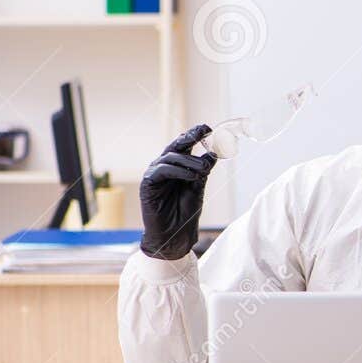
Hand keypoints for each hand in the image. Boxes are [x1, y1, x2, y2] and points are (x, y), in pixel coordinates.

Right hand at [140, 125, 217, 260]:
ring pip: (170, 157)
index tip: (207, 127)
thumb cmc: (185, 212)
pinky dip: (178, 171)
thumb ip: (203, 170)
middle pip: (175, 146)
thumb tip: (213, 152)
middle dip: (189, 137)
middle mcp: (164, 167)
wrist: (175, 235)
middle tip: (204, 131)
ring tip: (204, 170)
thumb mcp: (199, 186)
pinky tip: (192, 176)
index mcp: (176, 166)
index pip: (184, 146)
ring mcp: (154, 174)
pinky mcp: (148, 184)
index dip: (194, 134)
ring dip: (190, 161)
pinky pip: (161, 171)